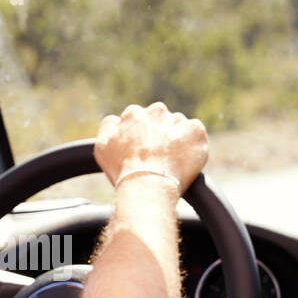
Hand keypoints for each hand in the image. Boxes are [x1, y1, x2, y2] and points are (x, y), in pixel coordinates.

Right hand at [94, 101, 208, 191]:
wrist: (147, 185)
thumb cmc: (123, 170)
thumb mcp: (102, 146)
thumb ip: (108, 126)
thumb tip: (116, 120)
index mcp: (134, 114)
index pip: (139, 120)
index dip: (141, 137)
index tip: (142, 151)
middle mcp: (156, 111)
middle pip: (160, 120)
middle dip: (160, 134)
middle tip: (157, 157)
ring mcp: (177, 120)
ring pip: (178, 127)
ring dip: (176, 140)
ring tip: (171, 162)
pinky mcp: (195, 130)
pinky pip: (196, 133)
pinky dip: (193, 145)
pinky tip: (184, 160)